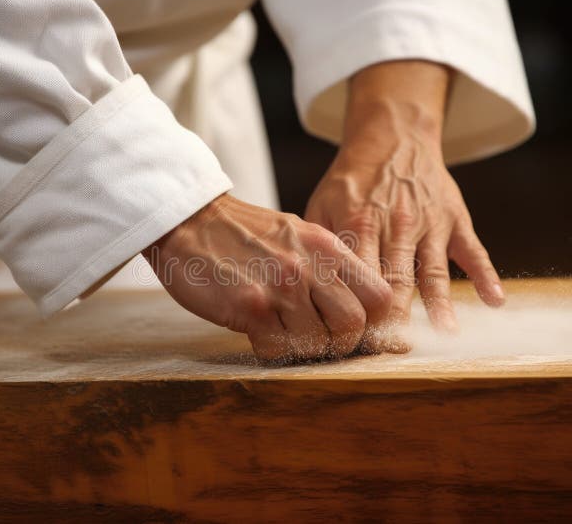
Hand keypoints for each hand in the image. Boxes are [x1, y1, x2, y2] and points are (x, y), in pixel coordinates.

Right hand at [143, 194, 394, 362]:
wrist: (191, 221)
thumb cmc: (245, 234)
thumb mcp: (299, 235)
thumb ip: (329, 266)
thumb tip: (357, 307)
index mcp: (328, 247)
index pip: (380, 296)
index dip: (373, 322)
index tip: (353, 330)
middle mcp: (310, 266)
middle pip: (354, 325)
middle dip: (339, 343)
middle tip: (318, 341)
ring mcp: (282, 287)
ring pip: (316, 343)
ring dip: (301, 348)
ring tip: (282, 332)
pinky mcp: (251, 308)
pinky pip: (277, 349)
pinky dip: (270, 349)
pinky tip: (258, 332)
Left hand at [305, 61, 504, 345]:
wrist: (394, 137)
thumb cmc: (352, 180)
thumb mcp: (322, 204)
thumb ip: (317, 246)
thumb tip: (303, 290)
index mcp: (359, 224)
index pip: (357, 278)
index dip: (358, 311)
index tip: (356, 344)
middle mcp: (395, 226)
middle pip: (396, 282)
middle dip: (396, 320)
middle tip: (396, 351)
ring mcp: (428, 223)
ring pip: (433, 271)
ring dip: (440, 304)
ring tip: (445, 334)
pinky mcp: (454, 218)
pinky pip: (472, 250)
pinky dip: (485, 274)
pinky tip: (494, 301)